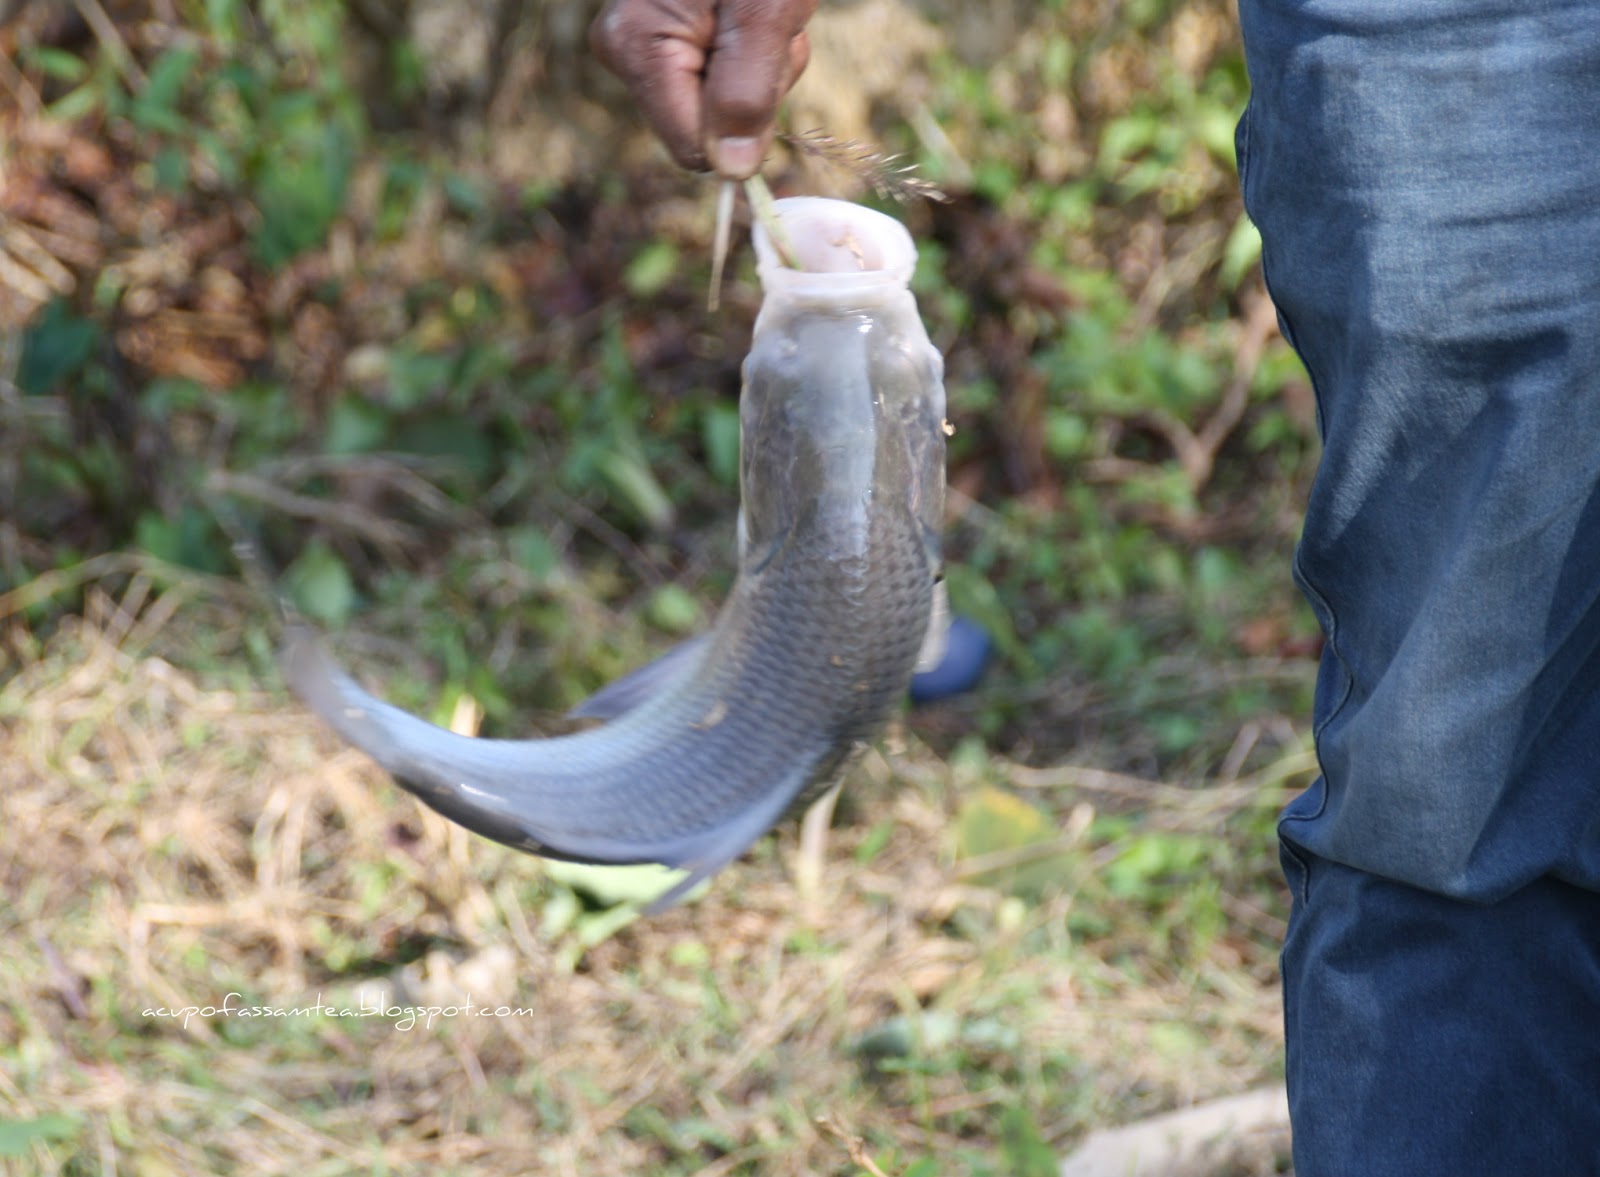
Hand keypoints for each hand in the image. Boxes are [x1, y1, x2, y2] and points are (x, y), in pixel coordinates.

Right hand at [590, 0, 816, 179]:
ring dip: (764, 64)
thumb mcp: (764, 14)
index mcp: (637, 49)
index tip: (766, 67)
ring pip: (723, 103)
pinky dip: (755, 49)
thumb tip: (733, 170)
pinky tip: (754, 7)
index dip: (741, 127)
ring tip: (763, 6)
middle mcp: (627, 52)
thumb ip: (747, 92)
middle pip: (708, 126)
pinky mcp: (668, 37)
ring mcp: (645, 44)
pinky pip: (724, 74)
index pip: (693, 148)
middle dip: (756, 87)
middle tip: (768, 22)